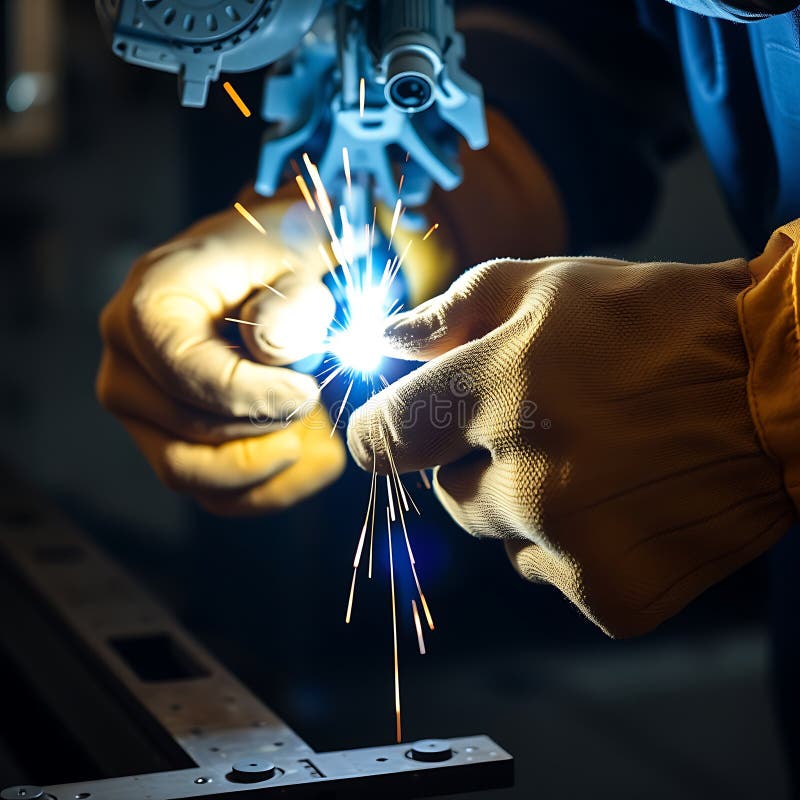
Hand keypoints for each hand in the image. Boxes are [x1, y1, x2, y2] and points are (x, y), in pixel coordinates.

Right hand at [97, 192, 345, 514]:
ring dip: (270, 467)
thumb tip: (271, 348)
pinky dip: (272, 488)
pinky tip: (318, 456)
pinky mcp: (168, 443)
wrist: (267, 276)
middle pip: (188, 429)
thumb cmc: (282, 264)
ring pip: (192, 473)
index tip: (309, 391)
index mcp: (150, 302)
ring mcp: (141, 411)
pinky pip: (212, 494)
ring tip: (325, 435)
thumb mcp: (303, 261)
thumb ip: (296, 303)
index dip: (250, 394)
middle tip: (320, 401)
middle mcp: (127, 361)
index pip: (181, 368)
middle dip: (268, 426)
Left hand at [347, 256, 793, 635]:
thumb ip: (450, 312)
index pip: (384, 436)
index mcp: (497, 390)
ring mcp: (568, 543)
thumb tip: (383, 339)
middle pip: (445, 493)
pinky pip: (553, 572)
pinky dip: (574, 545)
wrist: (781, 389)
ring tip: (593, 459)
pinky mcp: (609, 593)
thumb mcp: (548, 285)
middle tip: (538, 425)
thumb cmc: (659, 324)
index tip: (383, 432)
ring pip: (498, 535)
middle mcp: (525, 476)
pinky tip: (624, 499)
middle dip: (475, 461)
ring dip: (525, 504)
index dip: (376, 434)